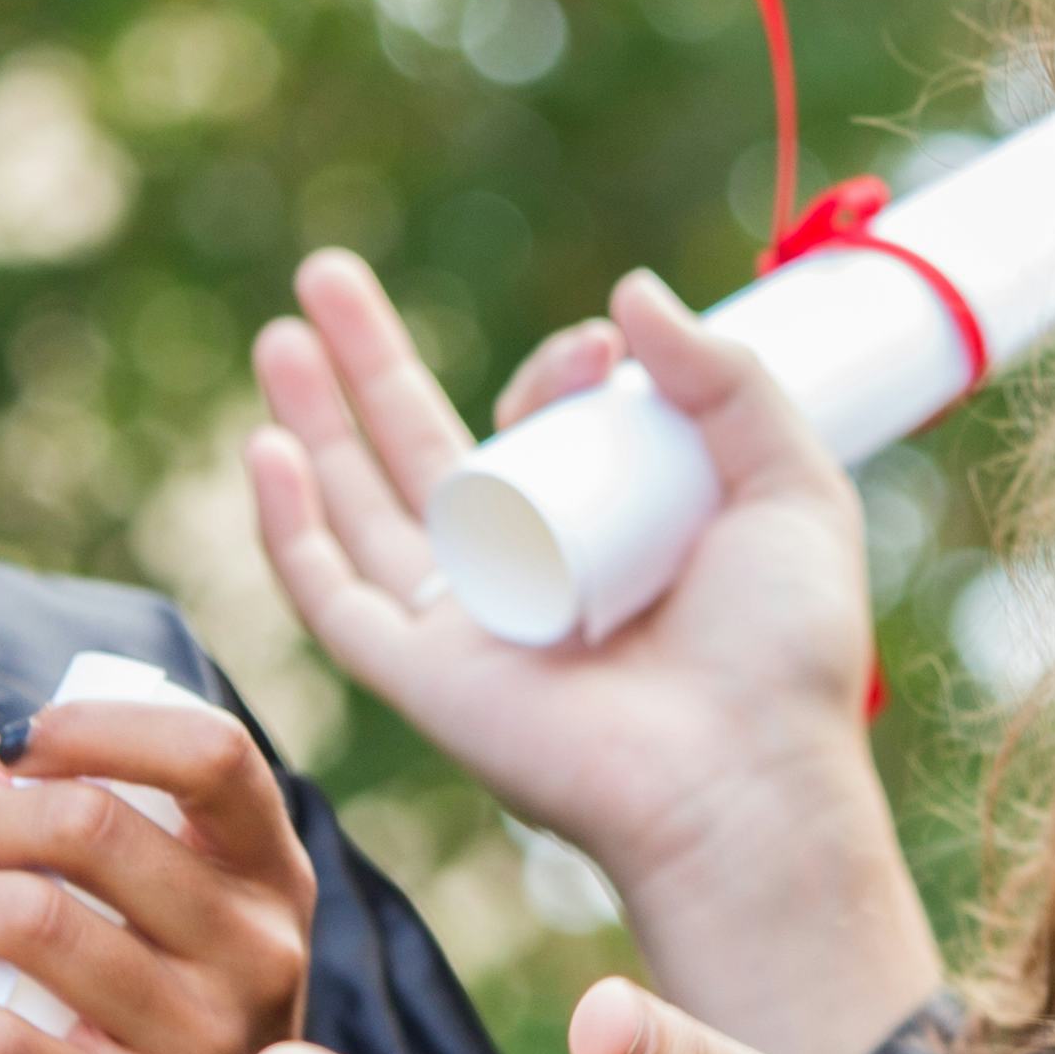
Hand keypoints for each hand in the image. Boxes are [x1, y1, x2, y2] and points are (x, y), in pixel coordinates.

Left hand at [0, 691, 316, 1053]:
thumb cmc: (171, 1003)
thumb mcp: (162, 900)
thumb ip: (46, 799)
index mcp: (272, 874)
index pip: (210, 752)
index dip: (96, 726)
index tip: (15, 744)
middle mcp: (256, 952)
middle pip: (89, 826)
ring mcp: (202, 1043)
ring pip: (32, 921)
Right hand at [252, 255, 939, 1053]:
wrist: (748, 779)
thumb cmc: (786, 653)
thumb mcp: (790, 484)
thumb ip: (729, 381)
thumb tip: (627, 293)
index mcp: (601, 533)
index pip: (539, 429)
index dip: (553, 373)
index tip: (597, 351)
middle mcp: (521, 574)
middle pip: (416, 448)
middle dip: (368, 361)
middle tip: (325, 274)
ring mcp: (465, 626)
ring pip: (359, 507)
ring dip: (313, 420)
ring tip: (280, 333)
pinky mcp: (424, 678)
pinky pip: (333, 598)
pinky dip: (288, 528)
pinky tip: (263, 449)